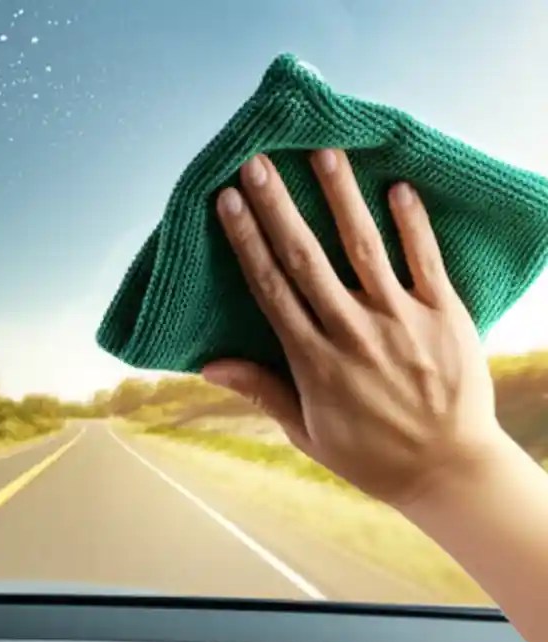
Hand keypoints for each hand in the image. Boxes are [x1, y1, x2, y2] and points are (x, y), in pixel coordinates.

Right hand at [202, 149, 508, 507]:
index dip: (246, 240)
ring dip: (341, 198)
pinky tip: (397, 186)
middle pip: (306, 258)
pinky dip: (412, 224)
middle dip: (278, 207)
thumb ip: (262, 389)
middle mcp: (352, 333)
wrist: (450, 472)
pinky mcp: (446, 317)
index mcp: (313, 361)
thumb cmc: (370, 456)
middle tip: (257, 161)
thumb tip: (208, 364)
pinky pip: (425, 262)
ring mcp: (400, 321)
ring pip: (364, 248)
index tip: (226, 201)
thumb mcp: (306, 431)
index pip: (270, 288)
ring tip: (323, 152)